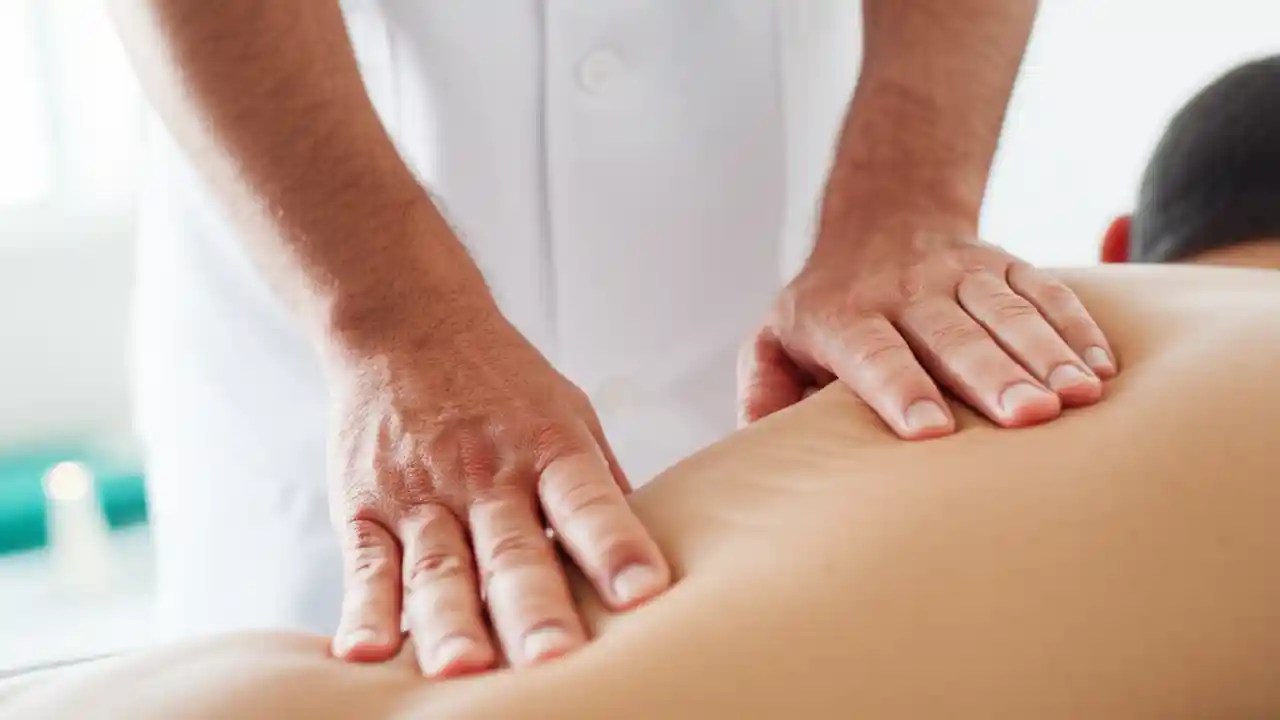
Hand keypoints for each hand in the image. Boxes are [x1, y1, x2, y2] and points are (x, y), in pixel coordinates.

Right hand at [326, 303, 669, 676]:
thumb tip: (647, 556)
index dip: (615, 546)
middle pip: (513, 550)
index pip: (588, 501)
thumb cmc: (503, 385)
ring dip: (450, 622)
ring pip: (438, 567)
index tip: (644, 594)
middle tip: (555, 660)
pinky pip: (366, 565)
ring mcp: (422, 494)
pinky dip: (364, 610)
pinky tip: (367, 655)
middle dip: (534, 608)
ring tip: (463, 672)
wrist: (406, 324)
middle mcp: (487, 475)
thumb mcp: (567, 414)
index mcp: (549, 449)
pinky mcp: (366, 507)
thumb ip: (599, 488)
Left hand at [739, 219, 1116, 436]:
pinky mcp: (1004, 265)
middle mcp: (904, 291)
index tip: (932, 430)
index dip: (902, 390)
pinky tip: (1103, 369)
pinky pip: (1046, 292)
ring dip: (1046, 352)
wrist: (879, 216)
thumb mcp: (776, 342)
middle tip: (1028, 417)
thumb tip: (755, 455)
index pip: (874, 355)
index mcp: (844, 317)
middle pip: (952, 335)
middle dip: (991, 375)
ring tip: (1080, 396)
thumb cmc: (823, 310)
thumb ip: (765, 395)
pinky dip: (1077, 327)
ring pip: (1007, 310)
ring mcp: (959, 273)